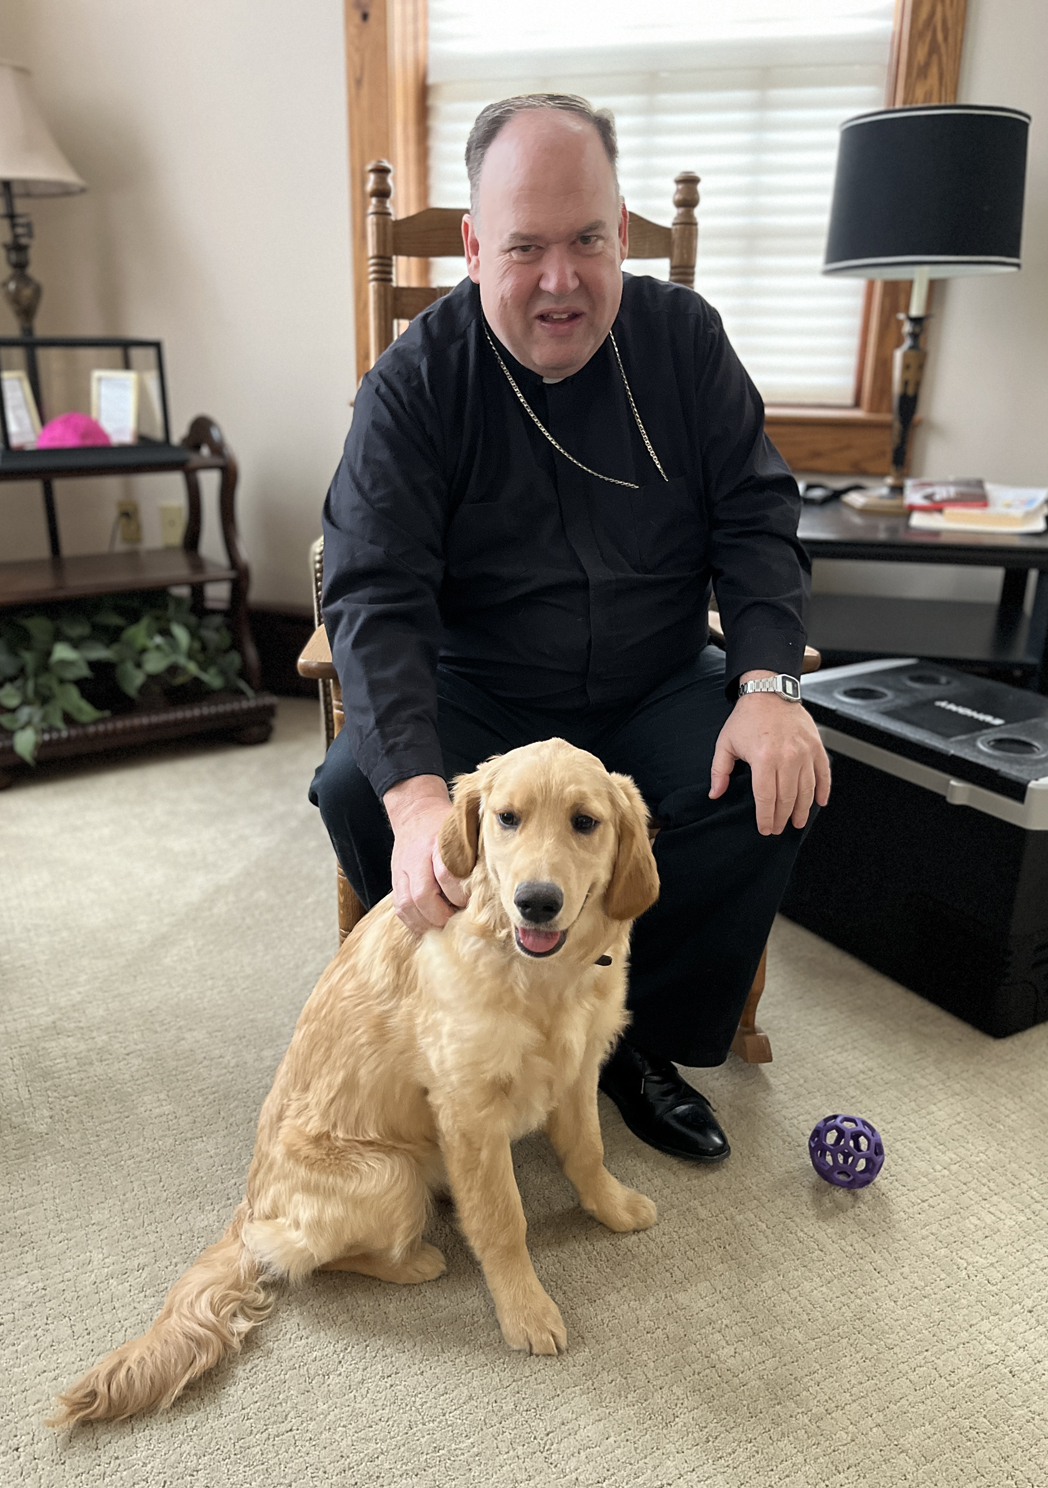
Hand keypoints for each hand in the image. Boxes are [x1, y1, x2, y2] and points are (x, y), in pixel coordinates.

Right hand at [383, 775, 468, 933]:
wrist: (415, 813)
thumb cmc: (446, 825)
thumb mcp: (463, 830)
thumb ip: (475, 854)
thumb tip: (494, 884)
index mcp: (437, 844)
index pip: (446, 874)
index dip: (459, 895)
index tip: (472, 904)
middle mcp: (416, 858)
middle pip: (422, 895)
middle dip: (442, 914)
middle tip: (458, 921)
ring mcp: (402, 870)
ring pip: (408, 905)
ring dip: (427, 922)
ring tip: (444, 927)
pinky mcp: (395, 880)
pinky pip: (400, 908)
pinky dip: (414, 922)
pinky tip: (429, 926)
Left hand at [709, 672, 830, 834]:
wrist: (769, 692)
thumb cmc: (747, 717)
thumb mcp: (725, 743)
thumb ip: (719, 771)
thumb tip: (715, 793)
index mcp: (763, 758)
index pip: (766, 797)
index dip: (765, 817)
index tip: (765, 828)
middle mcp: (787, 757)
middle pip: (787, 798)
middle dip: (783, 818)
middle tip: (779, 828)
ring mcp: (805, 752)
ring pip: (807, 790)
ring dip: (803, 810)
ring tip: (798, 822)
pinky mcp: (816, 746)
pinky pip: (824, 773)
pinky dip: (823, 790)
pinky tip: (820, 803)